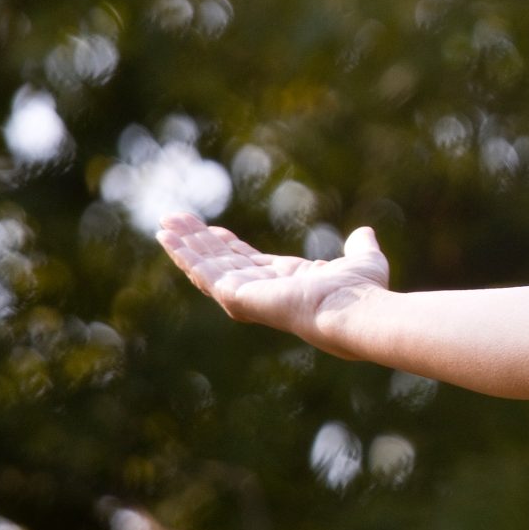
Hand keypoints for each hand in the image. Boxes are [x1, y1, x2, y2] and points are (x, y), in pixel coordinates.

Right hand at [158, 212, 390, 355]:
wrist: (353, 309)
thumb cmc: (362, 291)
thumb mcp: (363, 260)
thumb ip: (359, 247)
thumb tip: (364, 233)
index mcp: (286, 281)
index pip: (247, 262)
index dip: (227, 245)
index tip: (211, 228)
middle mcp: (262, 290)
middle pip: (221, 261)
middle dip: (198, 241)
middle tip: (174, 220)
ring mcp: (247, 295)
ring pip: (207, 266)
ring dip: (184, 246)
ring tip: (164, 224)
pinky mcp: (235, 295)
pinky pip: (203, 272)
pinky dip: (184, 255)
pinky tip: (168, 238)